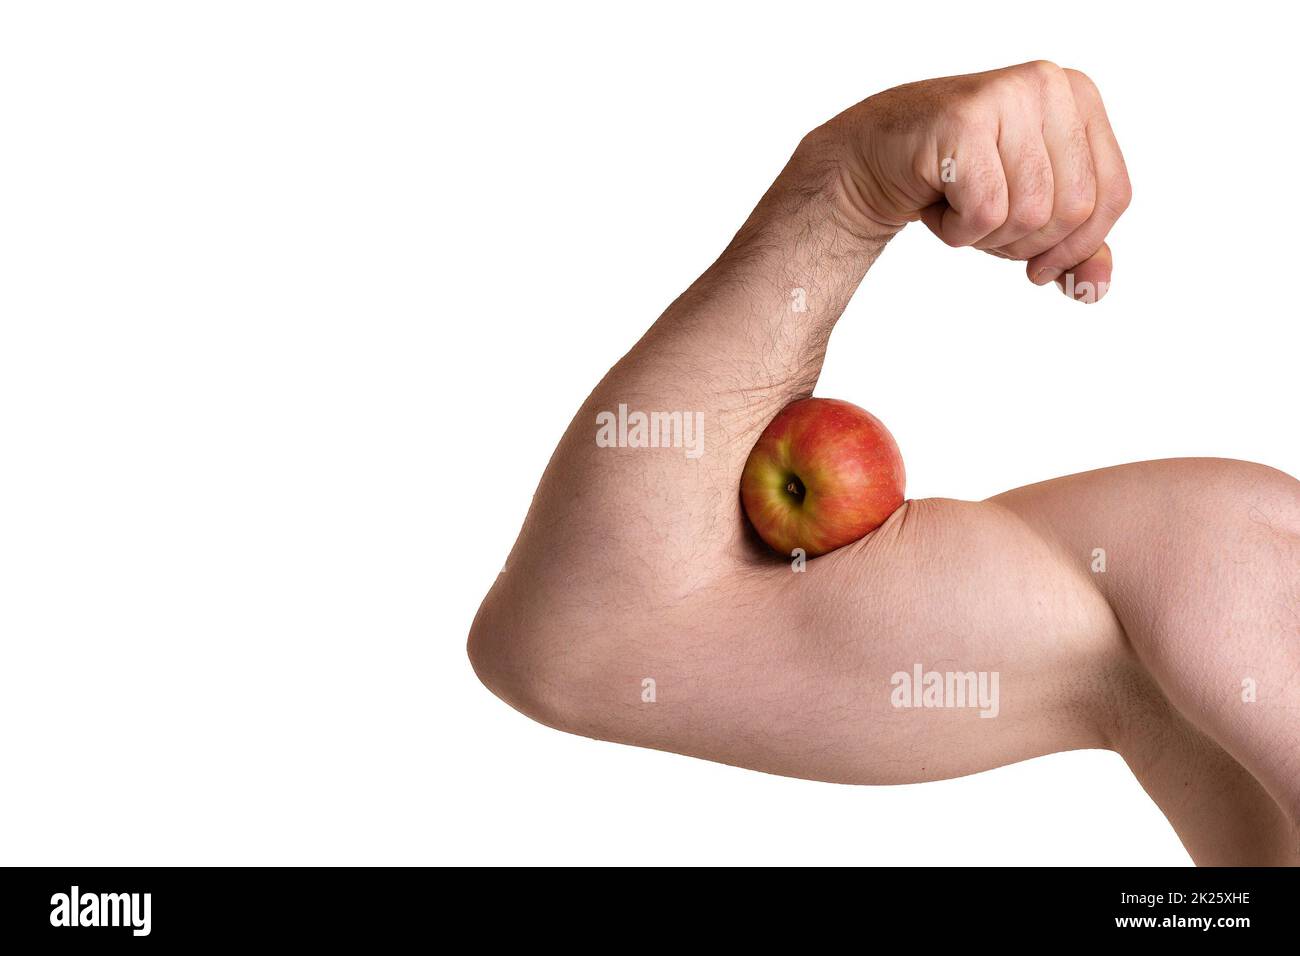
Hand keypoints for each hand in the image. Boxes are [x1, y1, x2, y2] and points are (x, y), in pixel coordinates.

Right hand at [814, 61, 1131, 301]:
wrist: (871, 162)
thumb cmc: (954, 181)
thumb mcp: (1027, 215)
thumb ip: (1072, 248)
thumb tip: (1095, 288)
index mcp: (1078, 96)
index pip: (1113, 194)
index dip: (1078, 248)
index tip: (1039, 269)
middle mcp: (1047, 84)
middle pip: (1073, 210)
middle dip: (1025, 243)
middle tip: (985, 229)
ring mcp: (1006, 96)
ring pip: (1031, 214)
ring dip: (986, 236)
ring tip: (958, 208)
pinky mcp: (964, 120)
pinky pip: (986, 212)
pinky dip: (957, 231)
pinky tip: (936, 204)